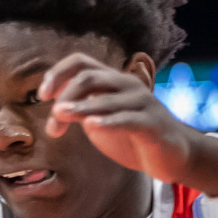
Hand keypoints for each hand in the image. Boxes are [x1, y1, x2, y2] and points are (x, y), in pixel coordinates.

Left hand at [38, 53, 217, 194]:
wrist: (174, 156)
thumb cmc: (133, 136)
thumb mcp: (101, 120)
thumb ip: (81, 110)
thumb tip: (55, 107)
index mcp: (112, 81)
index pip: (81, 62)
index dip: (58, 73)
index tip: (42, 95)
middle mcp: (127, 85)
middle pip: (89, 77)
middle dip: (65, 96)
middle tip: (53, 120)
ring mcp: (142, 103)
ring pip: (105, 98)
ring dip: (79, 107)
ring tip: (59, 116)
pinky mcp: (153, 124)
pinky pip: (128, 118)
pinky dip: (108, 121)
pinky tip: (91, 125)